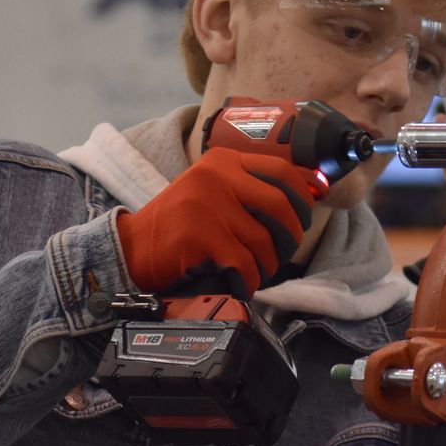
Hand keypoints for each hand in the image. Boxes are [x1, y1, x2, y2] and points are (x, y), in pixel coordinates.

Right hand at [117, 148, 315, 297]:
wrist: (130, 249)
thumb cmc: (179, 226)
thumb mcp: (213, 193)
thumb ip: (252, 190)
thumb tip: (314, 191)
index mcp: (223, 161)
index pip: (282, 170)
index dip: (302, 196)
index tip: (304, 216)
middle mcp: (216, 177)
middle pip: (281, 207)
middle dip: (290, 237)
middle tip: (281, 252)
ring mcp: (207, 205)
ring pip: (264, 243)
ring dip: (265, 266)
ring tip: (251, 271)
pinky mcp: (200, 237)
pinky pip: (245, 266)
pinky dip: (246, 283)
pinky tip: (236, 284)